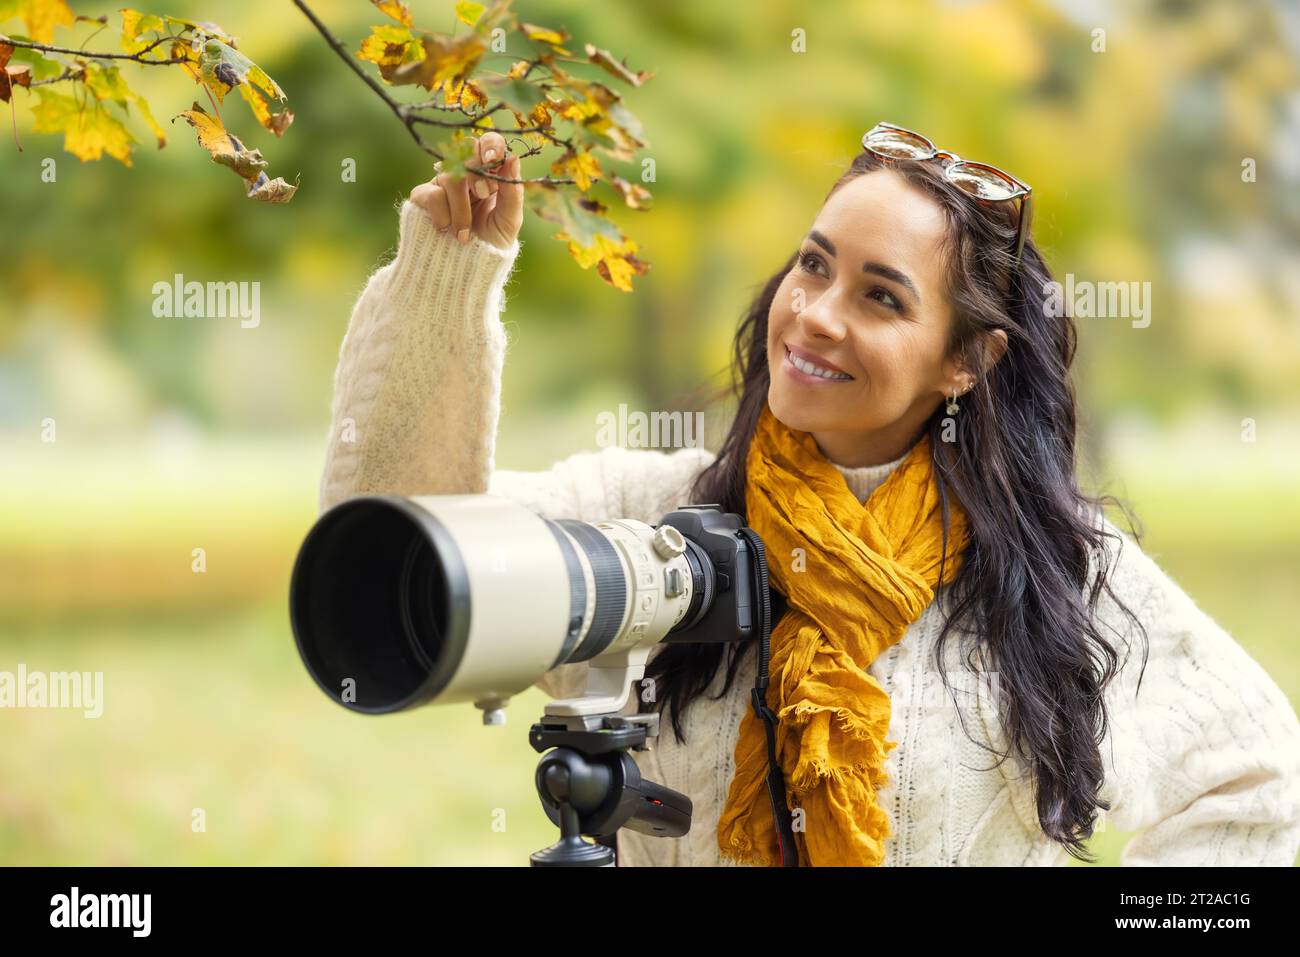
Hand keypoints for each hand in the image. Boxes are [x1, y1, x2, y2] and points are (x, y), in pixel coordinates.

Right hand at [408, 131, 523, 251]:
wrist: (467, 269)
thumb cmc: (492, 242)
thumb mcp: (509, 219)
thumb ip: (512, 190)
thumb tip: (514, 157)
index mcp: (490, 174)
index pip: (489, 143)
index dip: (490, 145)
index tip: (493, 160)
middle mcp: (466, 173)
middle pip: (467, 149)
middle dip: (478, 174)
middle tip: (484, 196)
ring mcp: (442, 183)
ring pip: (451, 176)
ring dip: (462, 208)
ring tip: (464, 233)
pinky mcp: (423, 197)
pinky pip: (432, 194)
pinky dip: (443, 216)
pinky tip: (447, 231)